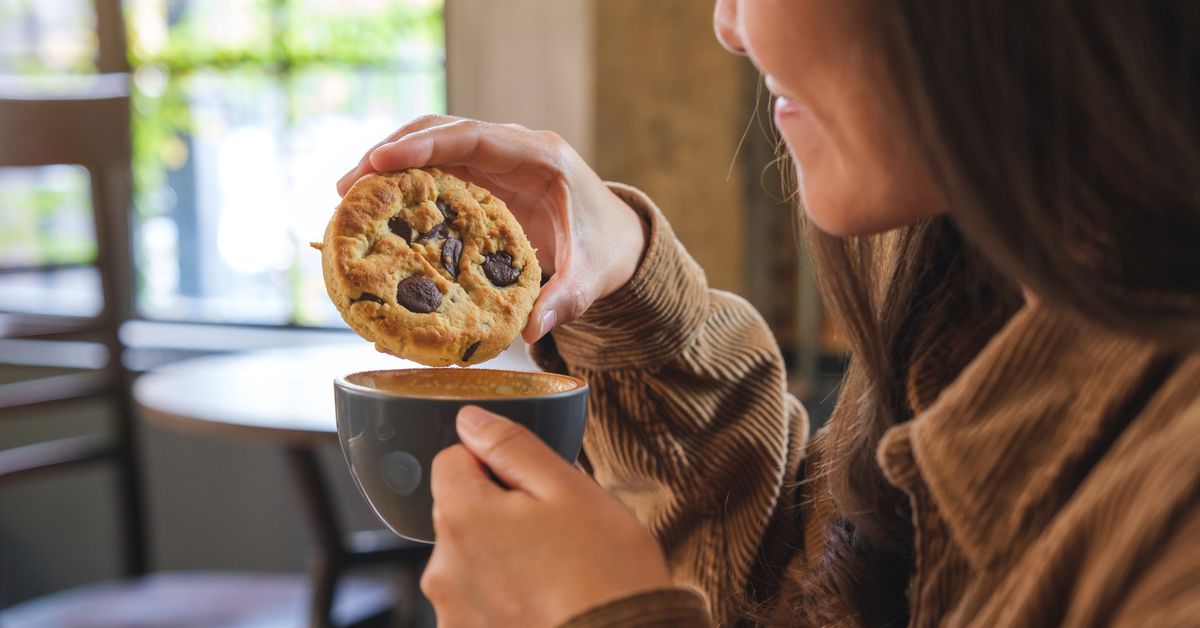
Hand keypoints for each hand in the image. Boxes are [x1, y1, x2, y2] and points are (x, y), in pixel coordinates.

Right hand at [337, 116, 648, 341]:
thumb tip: (529, 332)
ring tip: (346, 197)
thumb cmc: (607, 250)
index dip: (426, 145)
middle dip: (391, 153)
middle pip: (442, 132)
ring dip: (389, 167)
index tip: (382, 161)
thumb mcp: (593, 278)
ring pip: (433, 147)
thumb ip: (565, 301)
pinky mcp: (483, 179)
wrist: (620, 239)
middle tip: (346, 187)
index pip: (475, 136)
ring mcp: (495, 161)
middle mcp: (513, 149)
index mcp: (541, 158)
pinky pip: (437, 172)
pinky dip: (404, 186)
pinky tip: (375, 212)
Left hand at [422, 406, 671, 626]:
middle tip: (555, 531)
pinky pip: (479, 600)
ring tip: (555, 572)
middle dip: (499, 512)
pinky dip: (505, 596)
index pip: (451, 460)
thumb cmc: (605, 572)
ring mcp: (453, 611)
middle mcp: (443, 568)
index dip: (494, 462)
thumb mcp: (568, 489)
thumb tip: (471, 421)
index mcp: (462, 517)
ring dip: (501, 557)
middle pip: (460, 512)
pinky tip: (545, 601)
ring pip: (471, 558)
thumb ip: (511, 447)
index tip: (533, 485)